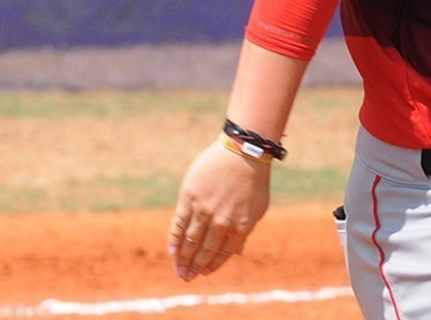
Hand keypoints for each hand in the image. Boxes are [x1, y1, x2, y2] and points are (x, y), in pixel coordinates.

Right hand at [168, 141, 271, 280]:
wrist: (243, 152)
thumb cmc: (253, 180)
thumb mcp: (258, 208)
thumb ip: (245, 231)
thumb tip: (238, 253)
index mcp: (241, 225)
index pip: (223, 252)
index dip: (212, 265)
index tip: (203, 273)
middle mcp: (222, 221)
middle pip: (204, 250)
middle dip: (194, 266)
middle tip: (186, 277)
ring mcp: (205, 210)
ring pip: (191, 240)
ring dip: (183, 258)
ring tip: (178, 270)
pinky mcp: (190, 198)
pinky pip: (179, 224)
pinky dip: (175, 240)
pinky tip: (171, 252)